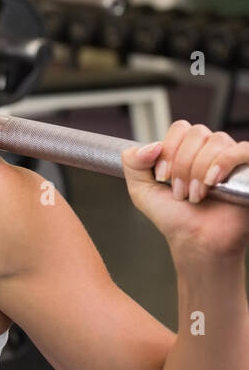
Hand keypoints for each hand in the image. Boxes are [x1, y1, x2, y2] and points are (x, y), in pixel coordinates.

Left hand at [120, 120, 248, 258]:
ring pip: (216, 140)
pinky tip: (213, 181)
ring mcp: (231, 159)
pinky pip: (243, 149)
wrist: (196, 241)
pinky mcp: (248, 171)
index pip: (180, 128)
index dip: (168, 150)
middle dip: (182, 164)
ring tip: (195, 195)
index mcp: (187, 150)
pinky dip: (224, 162)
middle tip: (179, 191)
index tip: (162, 176)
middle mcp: (210, 150)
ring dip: (199, 169)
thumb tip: (151, 145)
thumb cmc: (173, 217)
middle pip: (196, 133)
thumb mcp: (141, 189)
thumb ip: (133, 162)